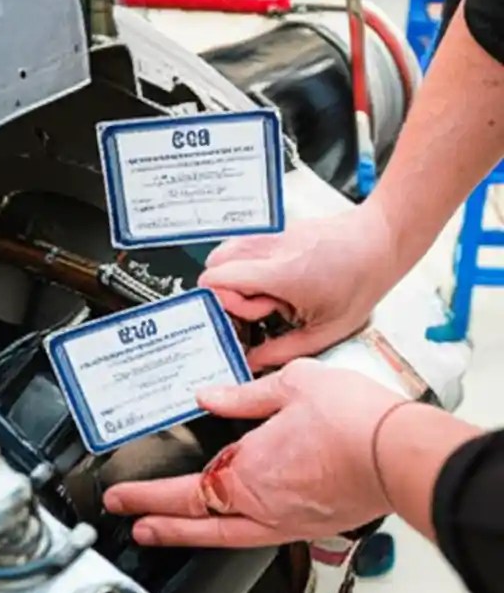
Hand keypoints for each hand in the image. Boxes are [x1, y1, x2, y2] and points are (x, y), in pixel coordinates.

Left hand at [103, 359, 403, 547]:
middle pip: (197, 522)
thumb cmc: (355, 421)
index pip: (183, 491)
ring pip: (225, 534)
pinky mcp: (310, 523)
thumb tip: (209, 395)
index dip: (146, 496)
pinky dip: (232, 530)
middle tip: (131, 521)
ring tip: (164, 530)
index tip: (121, 497)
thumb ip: (242, 395)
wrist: (402, 452)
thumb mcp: (291, 386)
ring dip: (190, 533)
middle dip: (158, 522)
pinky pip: (257, 534)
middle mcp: (261, 505)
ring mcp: (286, 520)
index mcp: (247, 472)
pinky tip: (227, 522)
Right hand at [199, 205, 399, 370]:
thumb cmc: (361, 279)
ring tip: (268, 291)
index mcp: (279, 273)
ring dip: (235, 277)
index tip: (248, 316)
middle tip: (262, 305)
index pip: (216, 279)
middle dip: (229, 293)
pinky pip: (240, 247)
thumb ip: (283, 350)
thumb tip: (254, 362)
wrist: (379, 240)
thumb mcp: (327, 330)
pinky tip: (273, 278)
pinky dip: (245, 265)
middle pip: (214, 267)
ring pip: (223, 254)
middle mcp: (268, 249)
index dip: (224, 303)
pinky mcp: (273, 230)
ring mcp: (269, 235)